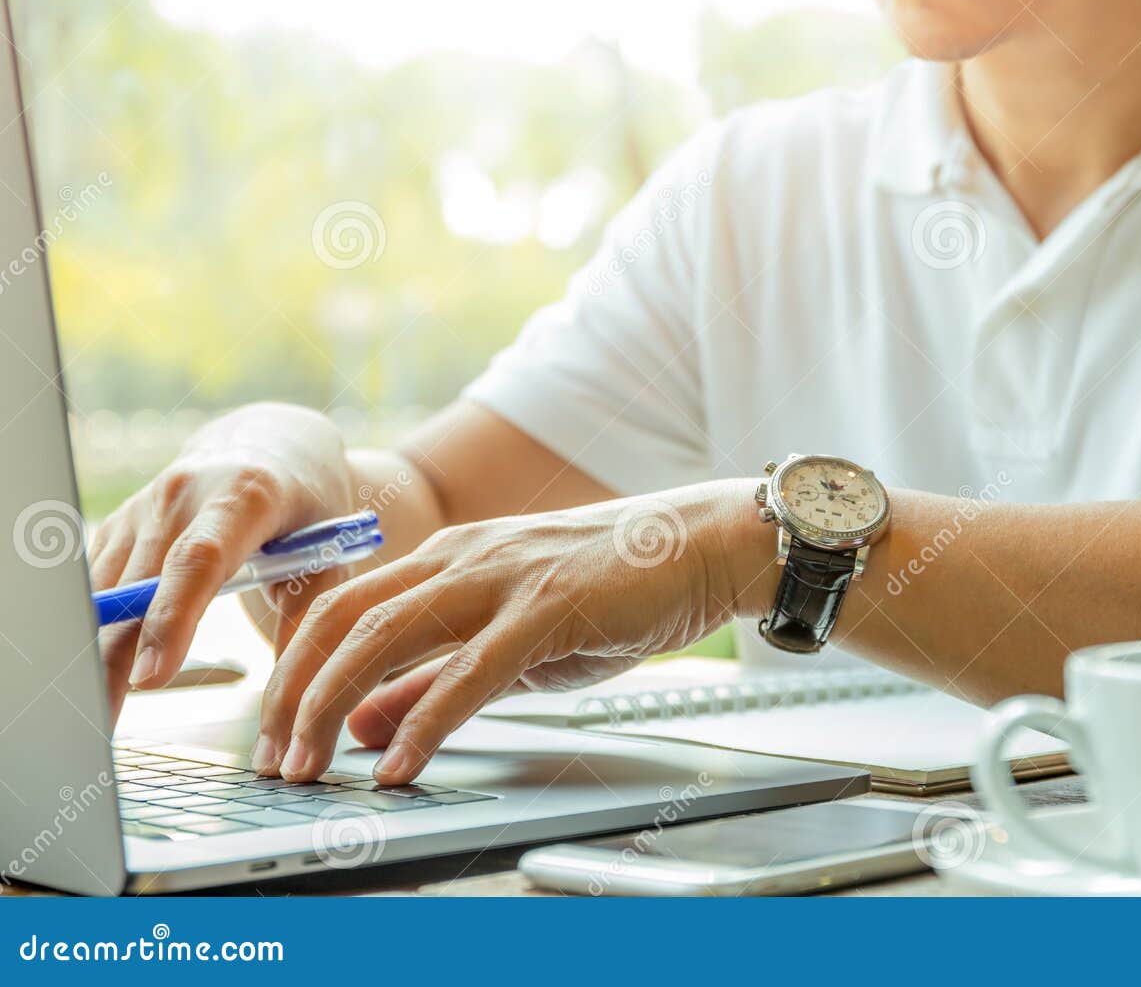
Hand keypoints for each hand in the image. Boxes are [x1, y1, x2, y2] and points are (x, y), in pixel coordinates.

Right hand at [89, 404, 354, 717]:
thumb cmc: (308, 511)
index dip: (173, 618)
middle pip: (137, 587)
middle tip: (104, 724)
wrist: (273, 450)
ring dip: (94, 653)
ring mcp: (144, 506)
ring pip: (105, 591)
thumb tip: (291, 707)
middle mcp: (183, 494)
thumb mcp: (329, 558)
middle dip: (114, 658)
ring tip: (93, 713)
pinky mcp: (121, 523)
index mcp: (244, 495)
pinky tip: (91, 674)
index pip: (199, 560)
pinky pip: (97, 583)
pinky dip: (91, 629)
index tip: (152, 677)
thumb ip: (311, 625)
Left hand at [256, 481, 766, 784]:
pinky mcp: (547, 606)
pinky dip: (424, 722)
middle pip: (343, 619)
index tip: (271, 728)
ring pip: (385, 634)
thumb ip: (433, 674)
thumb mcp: (508, 636)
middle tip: (274, 761)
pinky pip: (469, 669)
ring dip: (331, 705)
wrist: (697, 546)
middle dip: (292, 694)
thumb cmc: (611, 588)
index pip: (338, 606)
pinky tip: (400, 764)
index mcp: (446, 560)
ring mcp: (502, 577)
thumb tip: (360, 721)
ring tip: (310, 766)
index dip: (291, 669)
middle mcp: (460, 558)